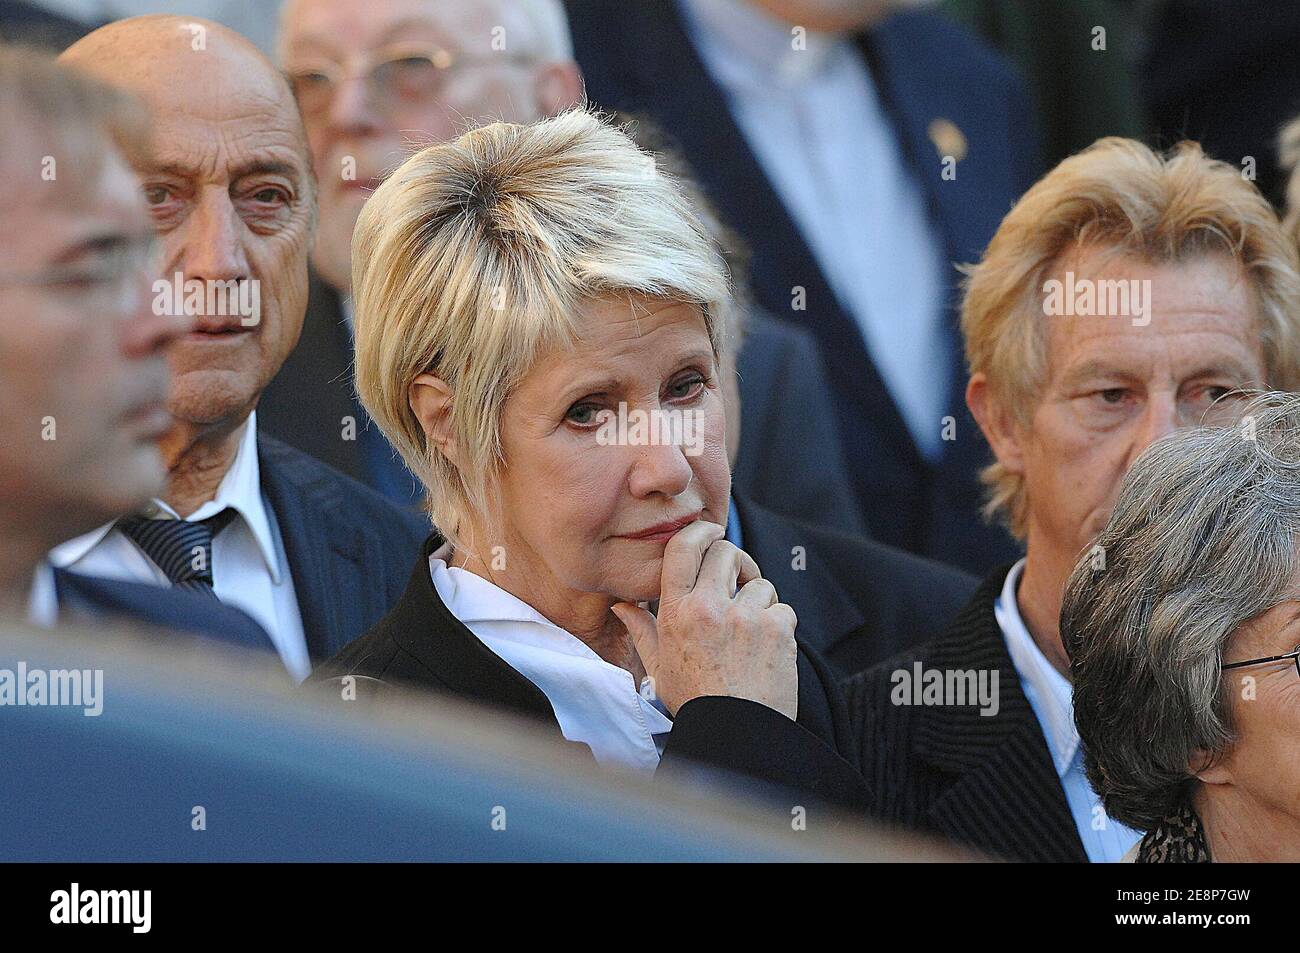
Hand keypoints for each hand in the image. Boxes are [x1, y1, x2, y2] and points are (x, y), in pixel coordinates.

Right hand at [611, 520, 797, 720]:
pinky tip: (765, 648)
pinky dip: (778, 623)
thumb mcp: (658, 666)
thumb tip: (620, 604)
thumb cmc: (696, 701)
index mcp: (677, 613)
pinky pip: (782, 608)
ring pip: (759, 582)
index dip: (699, 531)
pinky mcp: (778, 629)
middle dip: (733, 560)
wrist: (736, 734)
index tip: (710, 530)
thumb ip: (641, 629)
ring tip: (749, 630)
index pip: (683, 549)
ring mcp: (746, 617)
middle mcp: (710, 608)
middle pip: (726, 552)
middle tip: (736, 579)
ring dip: (757, 599)